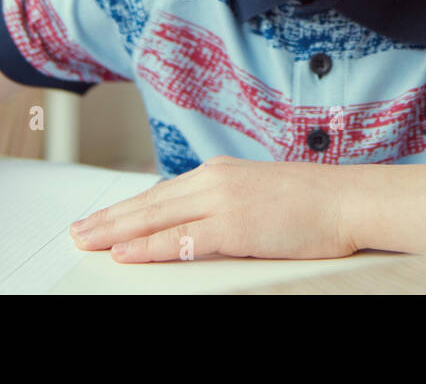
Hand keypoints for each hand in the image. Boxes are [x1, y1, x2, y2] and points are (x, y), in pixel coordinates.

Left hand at [69, 156, 361, 262]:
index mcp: (221, 172)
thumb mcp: (259, 194)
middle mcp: (215, 180)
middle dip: (110, 219)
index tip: (103, 218)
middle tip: (78, 232)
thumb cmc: (314, 202)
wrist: (347, 199)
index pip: (162, 193)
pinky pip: (181, 239)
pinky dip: (149, 246)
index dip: (128, 208)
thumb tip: (198, 223)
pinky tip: (127, 253)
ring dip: (117, 231)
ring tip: (88, 241)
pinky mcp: (234, 226)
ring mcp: (223, 202)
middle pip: (150, 203)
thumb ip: (226, 203)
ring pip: (156, 218)